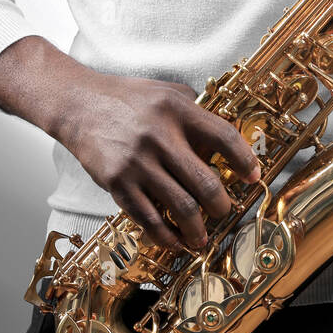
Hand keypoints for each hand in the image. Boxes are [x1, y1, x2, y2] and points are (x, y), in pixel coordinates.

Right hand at [55, 73, 262, 252]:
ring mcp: (138, 162)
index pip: (224, 137)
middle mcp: (160, 136)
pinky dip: (166, 236)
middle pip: (206, 183)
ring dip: (198, 230)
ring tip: (202, 236)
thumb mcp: (166, 92)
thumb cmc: (128, 98)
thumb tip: (223, 142)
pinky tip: (174, 241)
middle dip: (222, 206)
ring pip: (182, 208)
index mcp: (178, 110)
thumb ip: (195, 111)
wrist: (79, 104)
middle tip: (224, 211)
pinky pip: (149, 219)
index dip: (245, 160)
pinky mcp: (117, 182)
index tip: (253, 176)